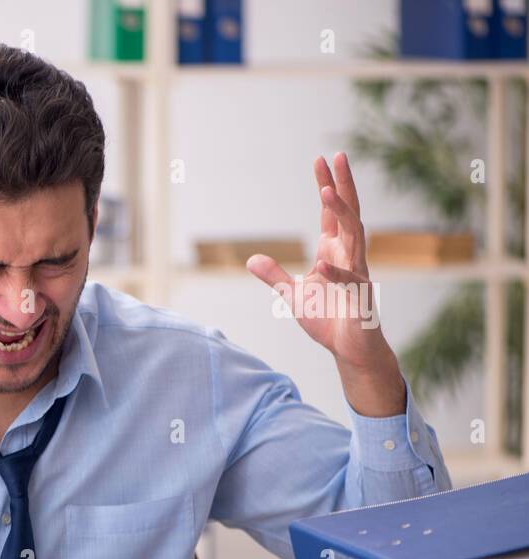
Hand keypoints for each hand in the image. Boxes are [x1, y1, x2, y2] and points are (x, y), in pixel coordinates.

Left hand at [246, 152, 404, 416]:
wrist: (349, 349)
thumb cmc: (328, 319)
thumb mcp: (292, 295)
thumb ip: (275, 276)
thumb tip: (251, 260)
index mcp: (334, 252)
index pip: (330, 213)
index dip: (327, 186)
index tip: (320, 161)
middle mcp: (348, 256)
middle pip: (348, 213)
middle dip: (342, 185)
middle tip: (335, 156)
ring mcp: (356, 274)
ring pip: (354, 236)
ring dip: (340, 214)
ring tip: (327, 191)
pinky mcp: (360, 298)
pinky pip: (348, 281)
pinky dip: (335, 273)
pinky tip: (322, 265)